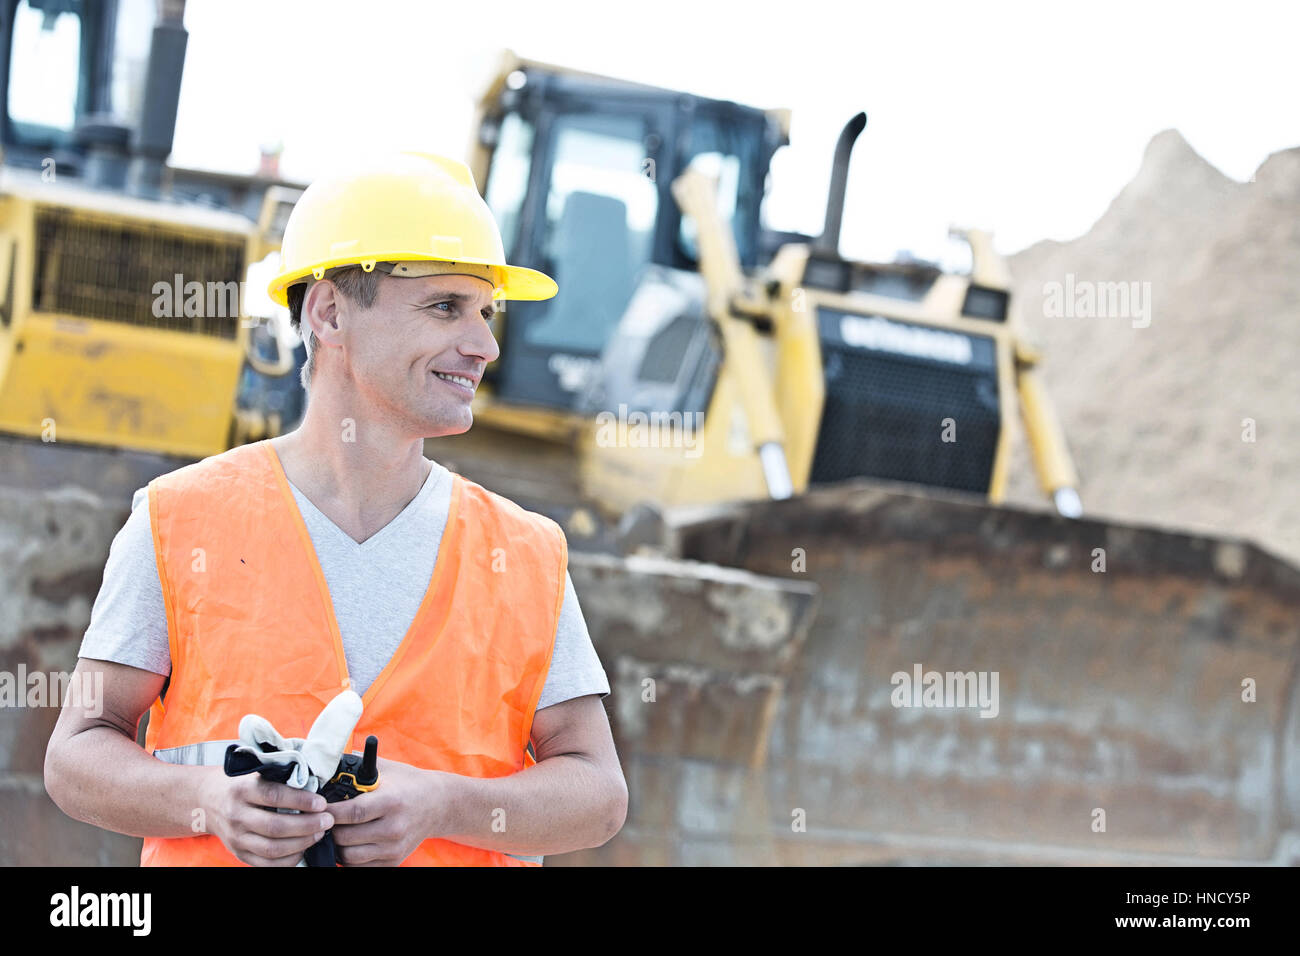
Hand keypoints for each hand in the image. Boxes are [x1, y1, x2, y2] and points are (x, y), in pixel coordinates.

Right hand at [197, 767, 334, 866]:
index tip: (322, 803)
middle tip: (327, 821)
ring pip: (272, 848)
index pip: (274, 796)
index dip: (301, 801)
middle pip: (275, 826)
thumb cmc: (242, 784)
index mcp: (242, 789)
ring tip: (320, 834)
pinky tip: (303, 849)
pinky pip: (266, 864)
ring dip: (302, 843)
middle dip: (307, 825)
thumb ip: (281, 779)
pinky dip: (288, 859)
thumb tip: (315, 786)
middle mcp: (236, 814)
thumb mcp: (256, 774)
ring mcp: (236, 837)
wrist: (208, 801)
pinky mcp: (238, 853)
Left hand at [328, 757, 446, 865]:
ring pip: (349, 857)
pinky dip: (349, 858)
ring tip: (335, 832)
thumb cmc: (409, 784)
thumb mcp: (387, 769)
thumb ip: (358, 766)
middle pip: (346, 837)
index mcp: (391, 802)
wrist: (439, 805)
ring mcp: (394, 848)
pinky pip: (360, 867)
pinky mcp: (394, 861)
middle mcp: (394, 828)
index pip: (352, 812)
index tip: (317, 807)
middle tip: (323, 820)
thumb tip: (328, 763)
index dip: (330, 812)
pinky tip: (349, 843)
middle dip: (329, 829)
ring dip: (336, 846)